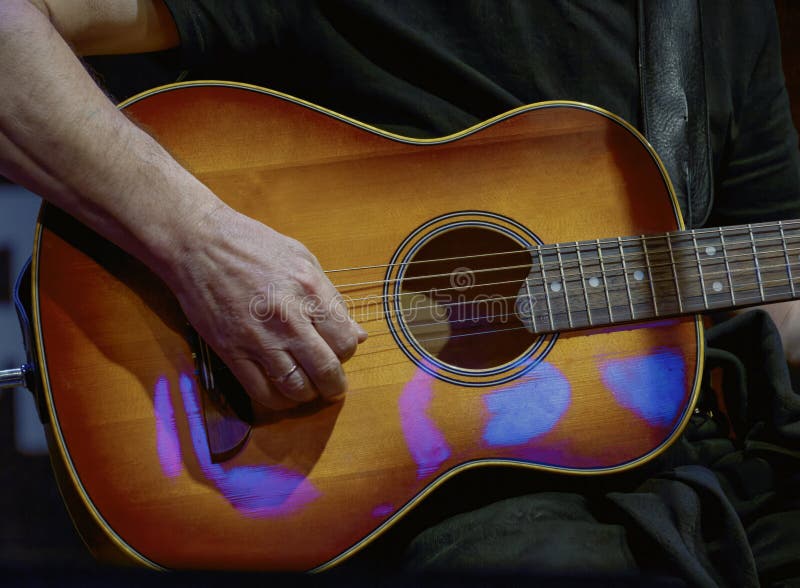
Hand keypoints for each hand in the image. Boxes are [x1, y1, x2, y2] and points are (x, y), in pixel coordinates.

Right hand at [167, 204, 366, 410]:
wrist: (198, 244)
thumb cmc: (252, 245)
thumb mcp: (302, 259)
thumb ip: (331, 299)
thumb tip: (358, 334)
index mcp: (310, 290)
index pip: (345, 341)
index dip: (347, 352)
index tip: (339, 352)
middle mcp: (288, 318)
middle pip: (326, 370)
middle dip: (334, 384)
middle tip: (332, 385)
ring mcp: (259, 338)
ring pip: (297, 388)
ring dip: (308, 394)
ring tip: (307, 387)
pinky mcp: (232, 352)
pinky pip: (262, 392)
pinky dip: (278, 400)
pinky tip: (281, 390)